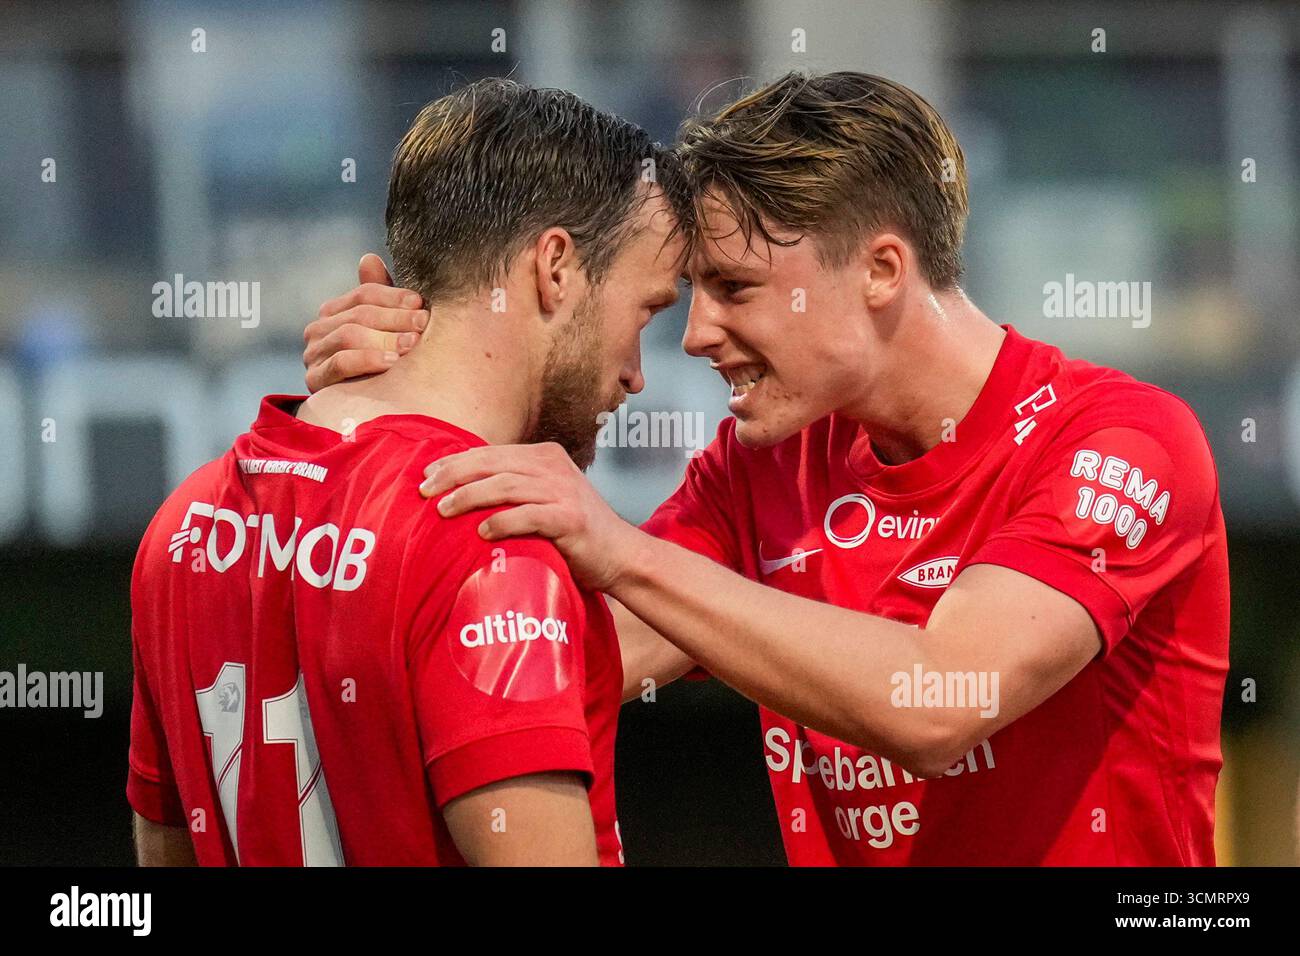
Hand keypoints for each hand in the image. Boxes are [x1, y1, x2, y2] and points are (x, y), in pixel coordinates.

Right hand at [303, 254, 430, 391]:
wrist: (371, 412)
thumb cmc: (386, 364)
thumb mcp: (389, 329)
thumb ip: (383, 296)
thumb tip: (368, 257)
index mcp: (334, 312)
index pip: (364, 294)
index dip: (394, 296)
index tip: (421, 302)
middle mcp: (318, 330)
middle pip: (359, 314)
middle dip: (396, 318)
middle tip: (424, 323)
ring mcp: (314, 355)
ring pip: (349, 335)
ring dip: (385, 338)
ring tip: (413, 344)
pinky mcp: (315, 381)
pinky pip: (339, 363)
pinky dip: (368, 359)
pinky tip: (391, 362)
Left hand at [420, 443, 642, 591]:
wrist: (619, 555)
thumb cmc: (573, 532)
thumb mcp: (543, 498)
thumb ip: (512, 489)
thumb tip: (460, 492)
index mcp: (545, 456)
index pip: (491, 453)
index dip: (456, 462)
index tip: (427, 475)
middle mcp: (554, 467)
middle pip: (493, 464)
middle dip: (454, 476)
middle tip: (425, 492)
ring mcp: (564, 491)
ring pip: (506, 486)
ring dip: (469, 497)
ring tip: (443, 510)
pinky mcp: (571, 519)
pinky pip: (529, 516)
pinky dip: (502, 522)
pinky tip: (481, 532)